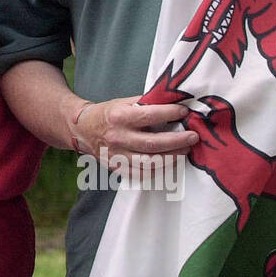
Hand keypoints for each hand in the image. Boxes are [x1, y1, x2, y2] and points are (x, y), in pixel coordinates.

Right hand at [69, 95, 197, 178]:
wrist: (83, 129)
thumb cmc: (108, 114)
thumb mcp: (123, 102)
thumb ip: (145, 103)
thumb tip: (172, 102)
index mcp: (119, 117)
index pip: (148, 115)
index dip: (169, 114)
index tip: (183, 112)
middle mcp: (117, 137)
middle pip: (152, 143)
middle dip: (177, 141)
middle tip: (192, 137)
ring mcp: (117, 155)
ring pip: (149, 163)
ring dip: (171, 158)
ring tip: (184, 151)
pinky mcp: (117, 168)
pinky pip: (142, 174)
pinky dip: (159, 170)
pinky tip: (169, 162)